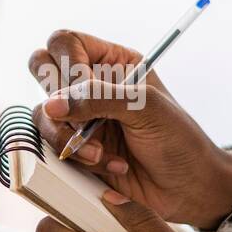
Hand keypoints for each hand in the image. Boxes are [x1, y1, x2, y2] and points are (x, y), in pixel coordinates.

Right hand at [28, 30, 231, 230]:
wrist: (189, 187)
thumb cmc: (178, 139)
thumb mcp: (145, 107)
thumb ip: (98, 98)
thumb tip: (50, 105)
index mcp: (112, 63)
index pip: (66, 43)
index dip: (68, 64)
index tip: (84, 88)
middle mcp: (90, 87)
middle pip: (42, 70)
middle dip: (57, 99)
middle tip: (83, 119)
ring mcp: (79, 119)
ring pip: (42, 114)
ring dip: (67, 136)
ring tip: (100, 153)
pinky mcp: (74, 150)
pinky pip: (50, 147)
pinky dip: (75, 158)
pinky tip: (109, 165)